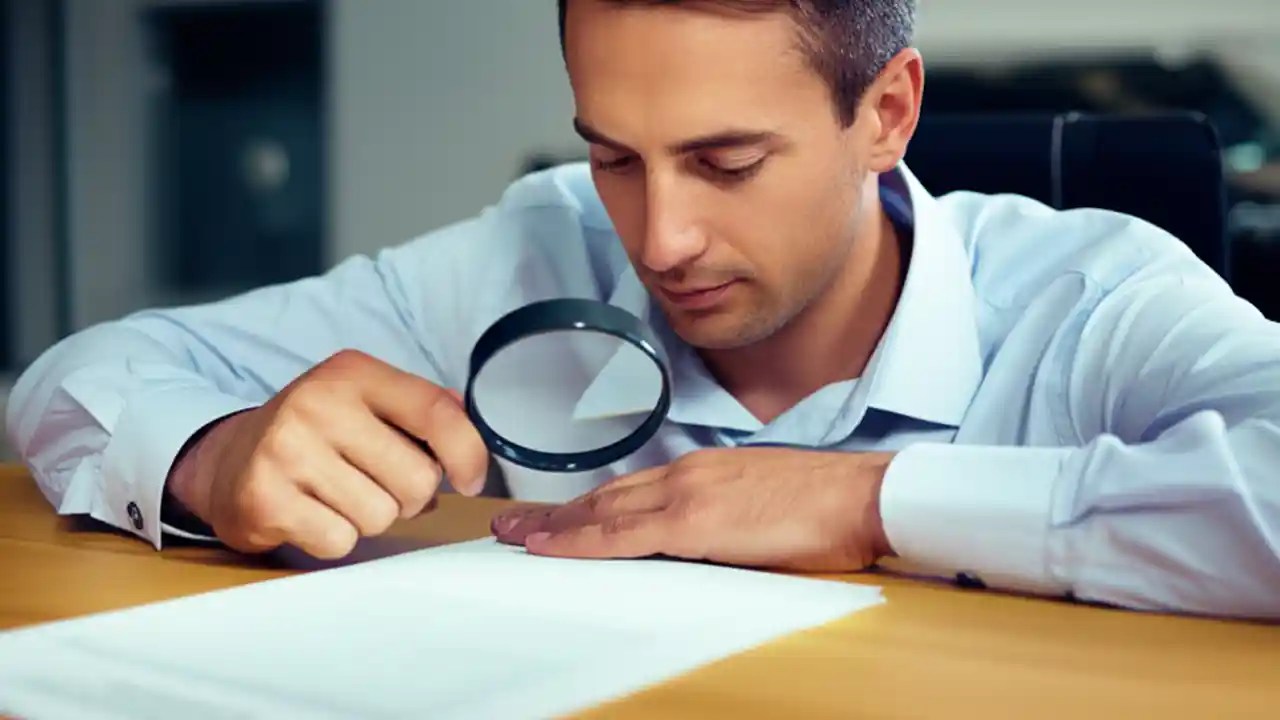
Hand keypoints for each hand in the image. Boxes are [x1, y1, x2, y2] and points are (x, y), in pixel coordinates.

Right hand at [166, 349, 488, 558]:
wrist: (230, 461)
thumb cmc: (318, 435)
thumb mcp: (367, 403)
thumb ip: (422, 409)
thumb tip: (466, 420)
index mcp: (353, 373)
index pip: (436, 412)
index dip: (468, 453)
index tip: (471, 480)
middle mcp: (317, 403)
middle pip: (417, 479)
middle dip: (409, 497)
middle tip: (377, 485)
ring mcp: (286, 449)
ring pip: (381, 516)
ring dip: (369, 519)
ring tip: (339, 497)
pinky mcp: (264, 497)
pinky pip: (339, 540)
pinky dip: (334, 538)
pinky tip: (312, 514)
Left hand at [491, 448, 895, 571]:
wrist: (863, 495)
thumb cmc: (829, 506)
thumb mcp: (766, 505)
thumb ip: (728, 518)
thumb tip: (709, 540)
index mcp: (705, 472)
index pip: (631, 491)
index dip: (587, 506)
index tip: (555, 516)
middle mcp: (687, 475)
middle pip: (606, 498)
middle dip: (555, 513)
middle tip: (512, 523)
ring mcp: (687, 495)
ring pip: (603, 512)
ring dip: (554, 525)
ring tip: (514, 535)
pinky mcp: (694, 522)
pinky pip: (622, 535)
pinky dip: (579, 540)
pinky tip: (549, 547)